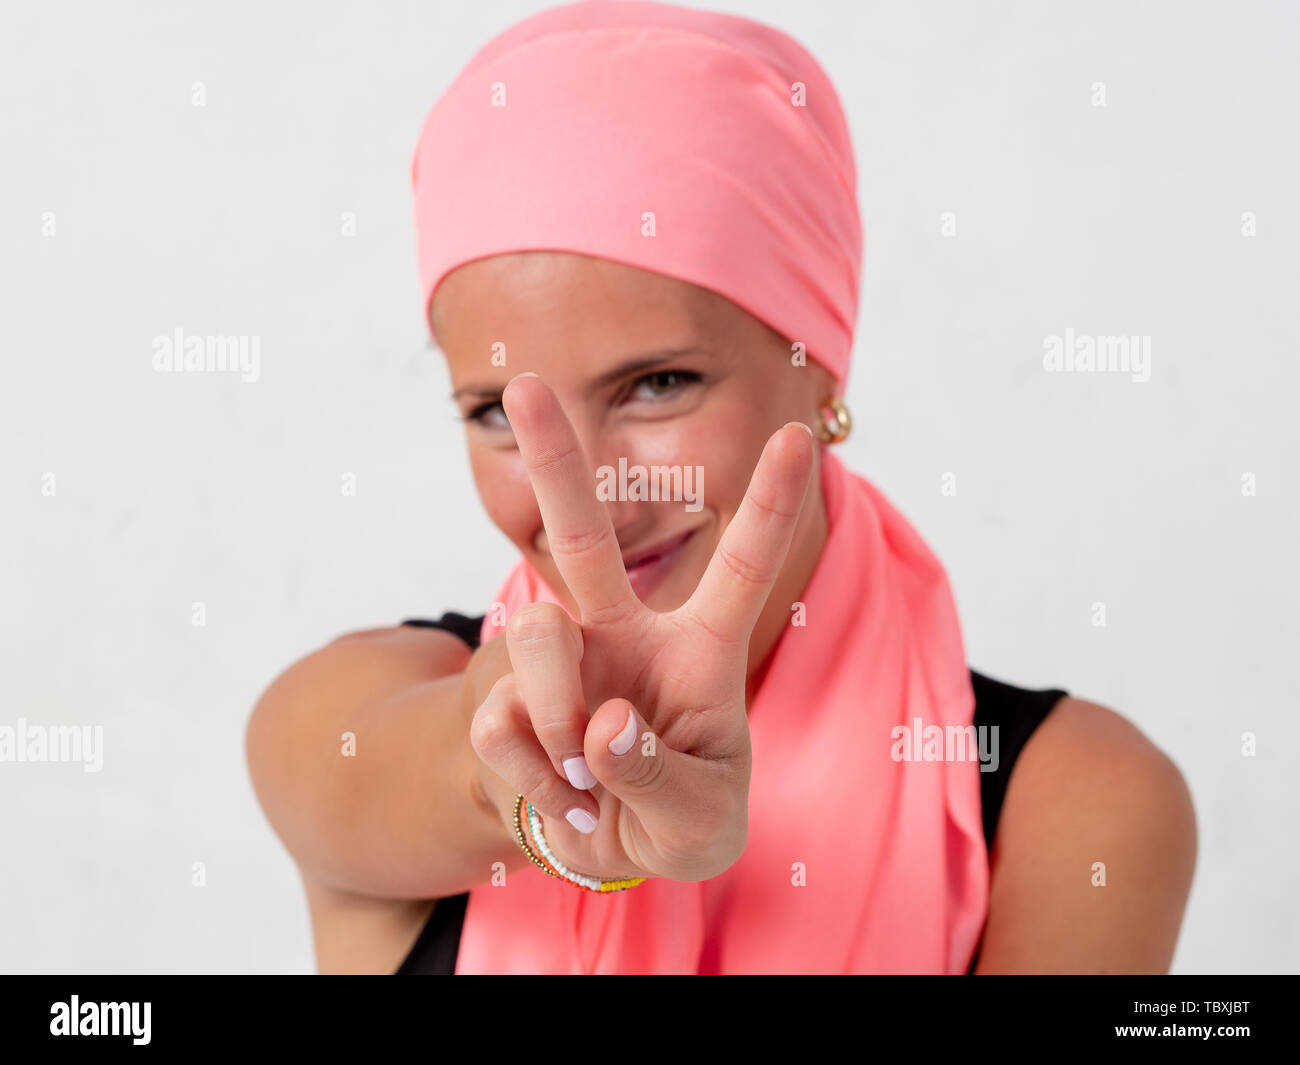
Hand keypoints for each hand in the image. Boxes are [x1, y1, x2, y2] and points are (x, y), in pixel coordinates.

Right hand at [469, 373, 814, 882]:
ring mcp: (564, 664)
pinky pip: (501, 721)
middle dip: (555, 461)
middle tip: (523, 382)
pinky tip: (562, 794)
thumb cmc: (682, 818)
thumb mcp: (701, 824)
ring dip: (558, 719)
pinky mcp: (508, 700)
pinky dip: (534, 778)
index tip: (801, 433)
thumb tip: (599, 728)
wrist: (607, 850)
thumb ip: (661, 779)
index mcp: (700, 650)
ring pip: (538, 635)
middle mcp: (625, 635)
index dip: (770, 504)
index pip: (743, 569)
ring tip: (585, 780)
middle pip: (585, 537)